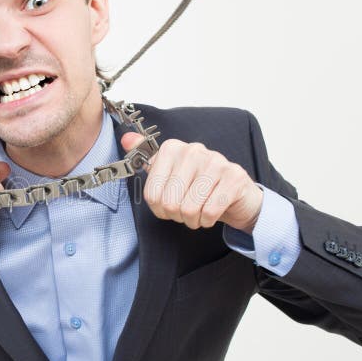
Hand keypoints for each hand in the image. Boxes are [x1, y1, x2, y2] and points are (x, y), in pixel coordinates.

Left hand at [120, 134, 262, 232]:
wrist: (235, 193)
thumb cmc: (198, 184)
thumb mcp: (169, 171)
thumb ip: (146, 157)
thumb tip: (127, 140)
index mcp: (172, 148)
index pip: (152, 194)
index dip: (159, 209)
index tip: (167, 206)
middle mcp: (193, 151)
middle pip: (170, 202)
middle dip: (177, 216)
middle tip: (185, 212)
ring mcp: (216, 162)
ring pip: (190, 208)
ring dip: (193, 220)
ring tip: (198, 214)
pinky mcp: (234, 177)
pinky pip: (210, 211)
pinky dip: (208, 220)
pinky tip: (210, 214)